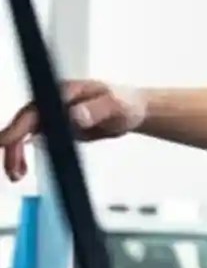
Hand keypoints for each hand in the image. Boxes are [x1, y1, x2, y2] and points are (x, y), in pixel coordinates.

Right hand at [0, 80, 145, 181]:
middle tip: (14, 171)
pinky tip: (22, 169)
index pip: (35, 110)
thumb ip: (96, 110)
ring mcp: (52, 114)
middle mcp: (53, 101)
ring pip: (23, 133)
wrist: (132, 110)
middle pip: (23, 124)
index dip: (18, 126)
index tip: (6, 141)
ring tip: (17, 175)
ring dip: (15, 153)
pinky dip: (24, 154)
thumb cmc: (125, 103)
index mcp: (64, 92)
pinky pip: (32, 140)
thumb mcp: (115, 106)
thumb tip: (75, 115)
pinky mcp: (55, 127)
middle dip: (13, 146)